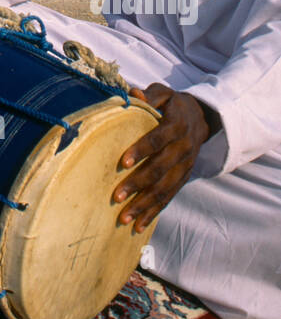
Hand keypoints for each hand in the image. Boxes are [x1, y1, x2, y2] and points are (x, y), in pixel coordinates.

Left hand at [114, 84, 210, 231]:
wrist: (202, 118)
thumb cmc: (174, 104)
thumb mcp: (165, 93)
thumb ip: (150, 94)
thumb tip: (132, 94)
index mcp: (177, 125)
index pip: (158, 139)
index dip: (141, 150)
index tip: (123, 162)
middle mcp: (183, 148)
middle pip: (160, 169)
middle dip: (138, 184)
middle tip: (116, 196)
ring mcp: (185, 166)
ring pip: (165, 188)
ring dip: (145, 205)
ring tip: (124, 218)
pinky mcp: (183, 178)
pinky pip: (169, 197)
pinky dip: (155, 212)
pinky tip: (139, 225)